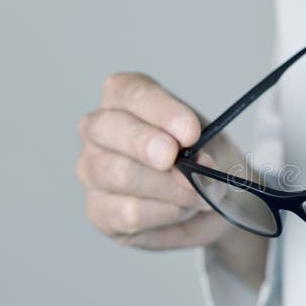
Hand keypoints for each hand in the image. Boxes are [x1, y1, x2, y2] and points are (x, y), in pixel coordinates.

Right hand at [75, 72, 265, 285]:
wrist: (209, 203)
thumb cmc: (203, 160)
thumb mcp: (213, 145)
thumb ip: (203, 149)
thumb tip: (197, 163)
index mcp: (125, 98)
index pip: (131, 91)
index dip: (160, 110)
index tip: (190, 131)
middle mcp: (99, 130)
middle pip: (107, 128)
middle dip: (144, 143)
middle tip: (173, 158)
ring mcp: (92, 170)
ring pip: (120, 174)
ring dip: (169, 187)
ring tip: (199, 194)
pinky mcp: (99, 211)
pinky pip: (129, 212)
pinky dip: (165, 213)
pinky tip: (181, 210)